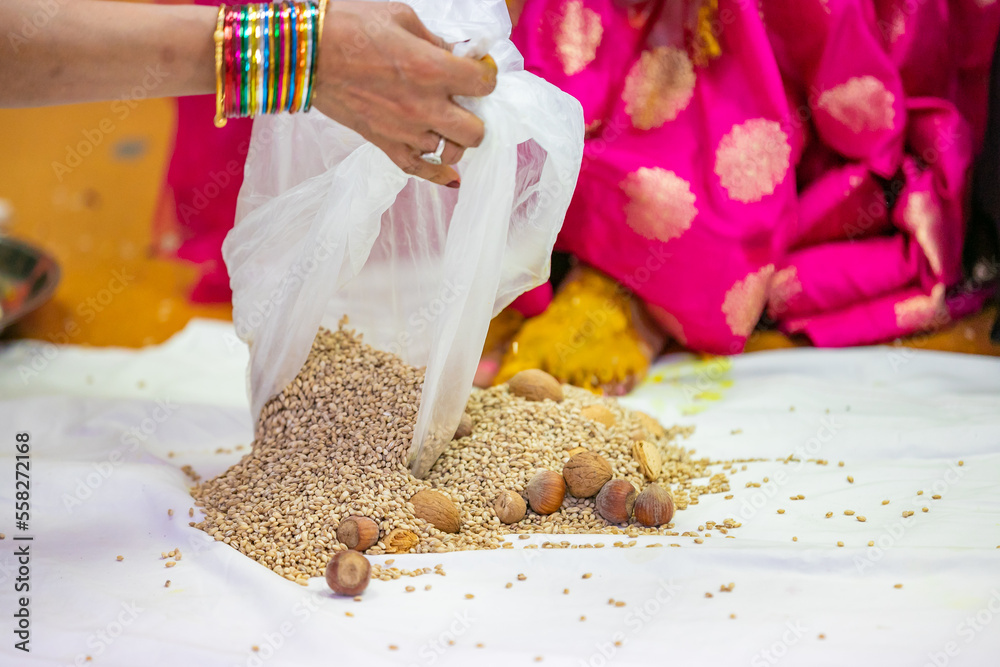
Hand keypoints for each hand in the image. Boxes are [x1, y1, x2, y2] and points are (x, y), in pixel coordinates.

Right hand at [313, 2, 497, 186]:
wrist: (306, 52)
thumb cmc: (350, 26)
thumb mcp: (401, 17)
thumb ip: (436, 41)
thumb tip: (458, 54)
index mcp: (432, 69)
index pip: (484, 84)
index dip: (485, 76)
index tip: (477, 72)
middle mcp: (423, 106)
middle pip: (475, 132)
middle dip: (477, 116)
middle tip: (466, 103)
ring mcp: (404, 131)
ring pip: (450, 151)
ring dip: (454, 138)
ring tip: (448, 124)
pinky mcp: (384, 144)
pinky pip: (419, 170)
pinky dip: (438, 174)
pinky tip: (451, 175)